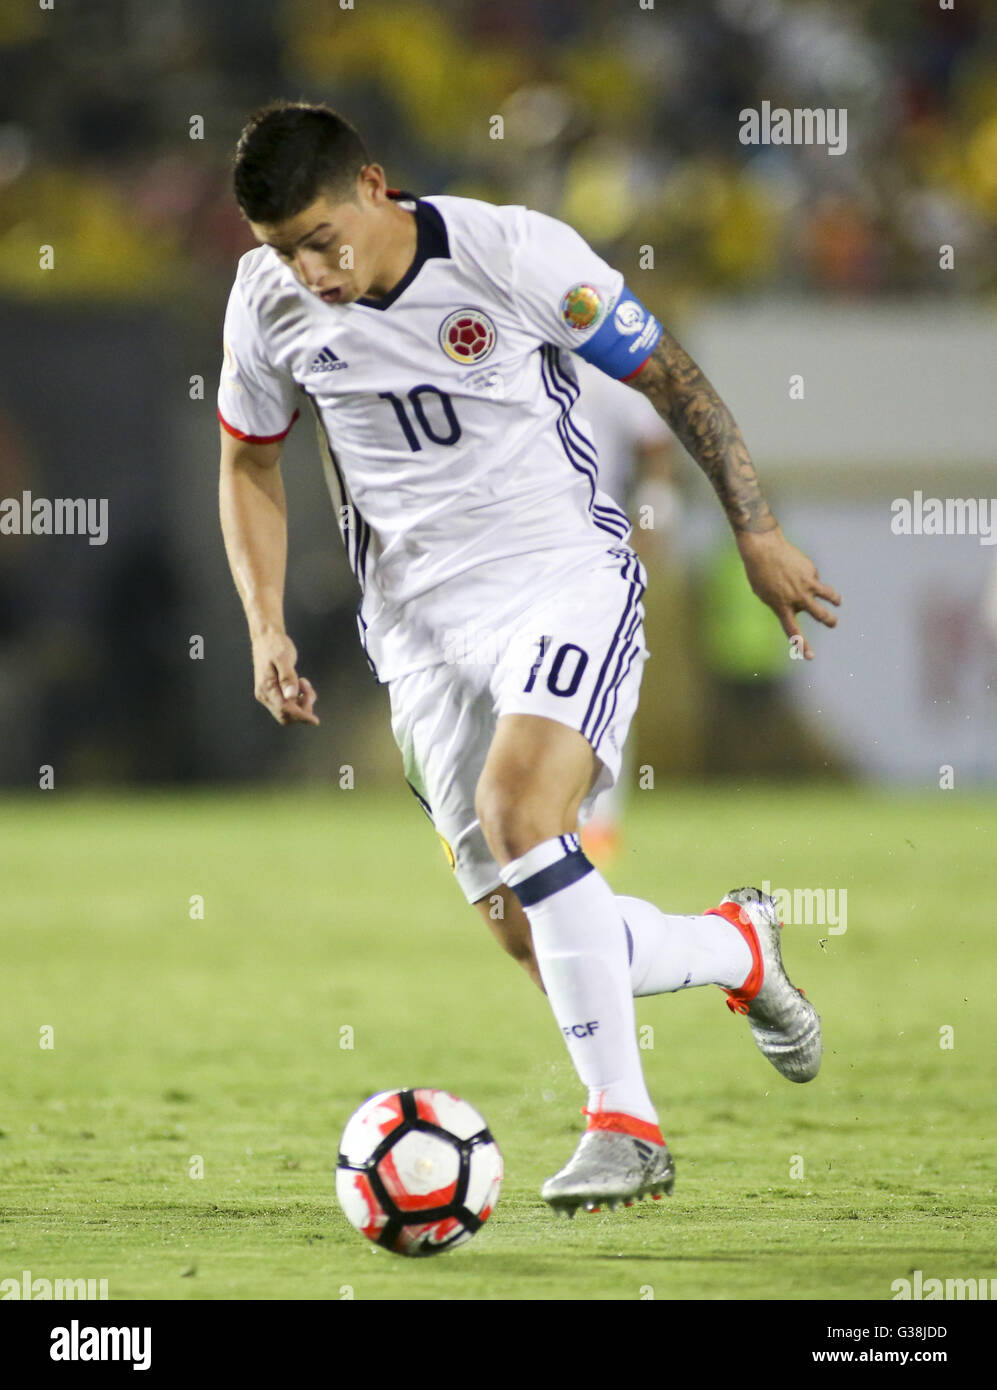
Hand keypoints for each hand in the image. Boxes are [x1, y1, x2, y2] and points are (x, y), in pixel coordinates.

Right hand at [251, 629, 319, 724]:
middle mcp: (265, 695)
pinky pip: (288, 705)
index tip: (315, 720)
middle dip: (302, 707)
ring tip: (304, 682)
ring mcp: (268, 696)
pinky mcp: (273, 693)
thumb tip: (291, 696)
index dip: (301, 716)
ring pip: (289, 712)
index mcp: (267, 688)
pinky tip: (300, 684)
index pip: (285, 710)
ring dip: (302, 701)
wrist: (266, 638)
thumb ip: (287, 677)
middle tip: (307, 686)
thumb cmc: (275, 645)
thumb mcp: (284, 657)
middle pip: (287, 715)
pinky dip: (298, 698)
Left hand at [735, 525, 840, 660]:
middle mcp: (797, 598)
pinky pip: (813, 578)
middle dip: (830, 621)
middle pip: (820, 615)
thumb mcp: (765, 594)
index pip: (793, 631)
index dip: (802, 645)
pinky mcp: (811, 571)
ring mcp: (806, 584)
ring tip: (837, 602)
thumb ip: (782, 604)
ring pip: (829, 596)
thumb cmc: (759, 573)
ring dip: (835, 600)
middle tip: (833, 623)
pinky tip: (796, 567)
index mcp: (781, 607)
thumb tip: (800, 606)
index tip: (811, 656)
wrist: (764, 549)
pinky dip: (807, 576)